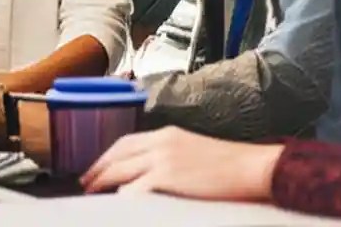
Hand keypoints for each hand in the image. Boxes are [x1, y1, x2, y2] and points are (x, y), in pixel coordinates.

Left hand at [81, 126, 283, 200]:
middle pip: (116, 155)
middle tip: (85, 183)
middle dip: (97, 170)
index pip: (125, 142)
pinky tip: (118, 206)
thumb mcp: (194, 149)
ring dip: (102, 184)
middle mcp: (160, 143)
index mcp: (166, 134)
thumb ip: (171, 156)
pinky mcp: (168, 178)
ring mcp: (163, 160)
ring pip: (119, 171)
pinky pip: (134, 190)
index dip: (106, 156)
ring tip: (93, 195)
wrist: (254, 167)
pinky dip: (123, 198)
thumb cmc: (231, 164)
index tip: (96, 168)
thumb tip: (152, 172)